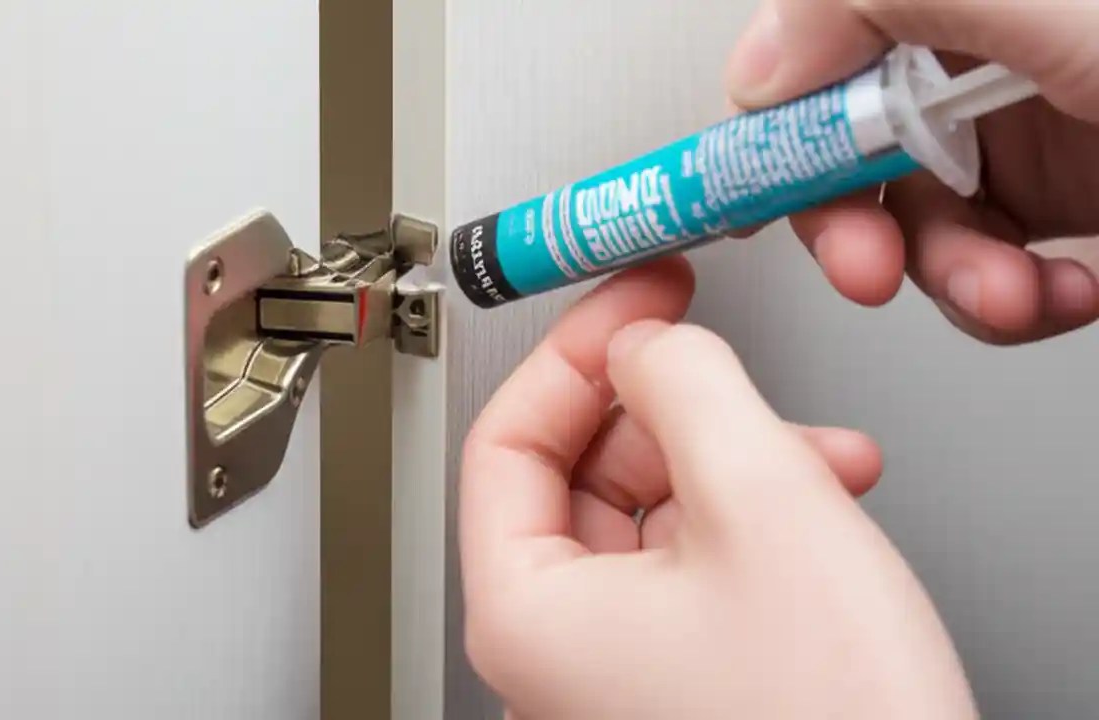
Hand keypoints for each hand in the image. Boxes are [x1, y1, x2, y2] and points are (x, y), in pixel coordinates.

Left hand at [460, 259, 974, 718]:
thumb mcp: (761, 502)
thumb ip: (687, 387)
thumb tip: (647, 342)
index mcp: (526, 613)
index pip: (506, 437)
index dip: (576, 352)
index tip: (634, 298)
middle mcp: (557, 653)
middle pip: (582, 474)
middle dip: (674, 410)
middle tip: (720, 357)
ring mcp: (618, 676)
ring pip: (653, 518)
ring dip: (732, 462)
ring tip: (817, 453)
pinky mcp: (683, 687)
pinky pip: (695, 571)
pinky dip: (756, 523)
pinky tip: (824, 501)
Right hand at [727, 0, 1098, 343]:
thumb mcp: (1054, 2)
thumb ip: (889, 0)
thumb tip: (760, 66)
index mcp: (960, 1)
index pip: (815, 53)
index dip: (773, 132)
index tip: (747, 198)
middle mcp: (985, 60)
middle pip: (855, 156)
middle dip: (855, 232)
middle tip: (868, 270)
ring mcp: (1030, 133)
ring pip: (923, 230)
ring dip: (956, 284)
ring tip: (1011, 295)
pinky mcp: (1072, 198)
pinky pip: (995, 269)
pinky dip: (1017, 303)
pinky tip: (1067, 290)